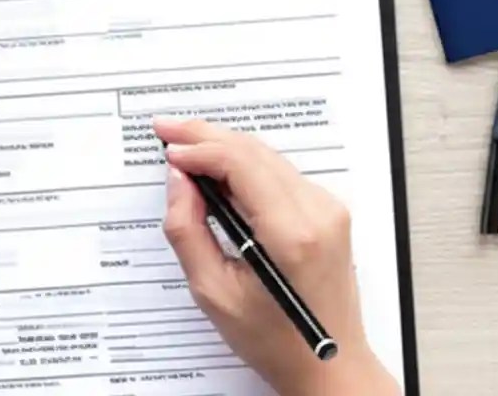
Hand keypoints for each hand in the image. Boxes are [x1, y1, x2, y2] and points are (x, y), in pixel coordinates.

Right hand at [155, 118, 400, 395]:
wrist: (329, 366)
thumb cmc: (276, 341)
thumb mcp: (214, 292)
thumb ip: (188, 230)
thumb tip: (178, 181)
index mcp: (291, 234)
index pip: (241, 164)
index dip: (199, 149)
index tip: (168, 149)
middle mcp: (318, 213)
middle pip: (255, 152)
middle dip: (207, 137)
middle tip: (168, 129)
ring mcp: (329, 211)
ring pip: (269, 157)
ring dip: (226, 147)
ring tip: (187, 145)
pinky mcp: (329, 213)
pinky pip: (282, 174)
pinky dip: (247, 166)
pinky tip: (220, 170)